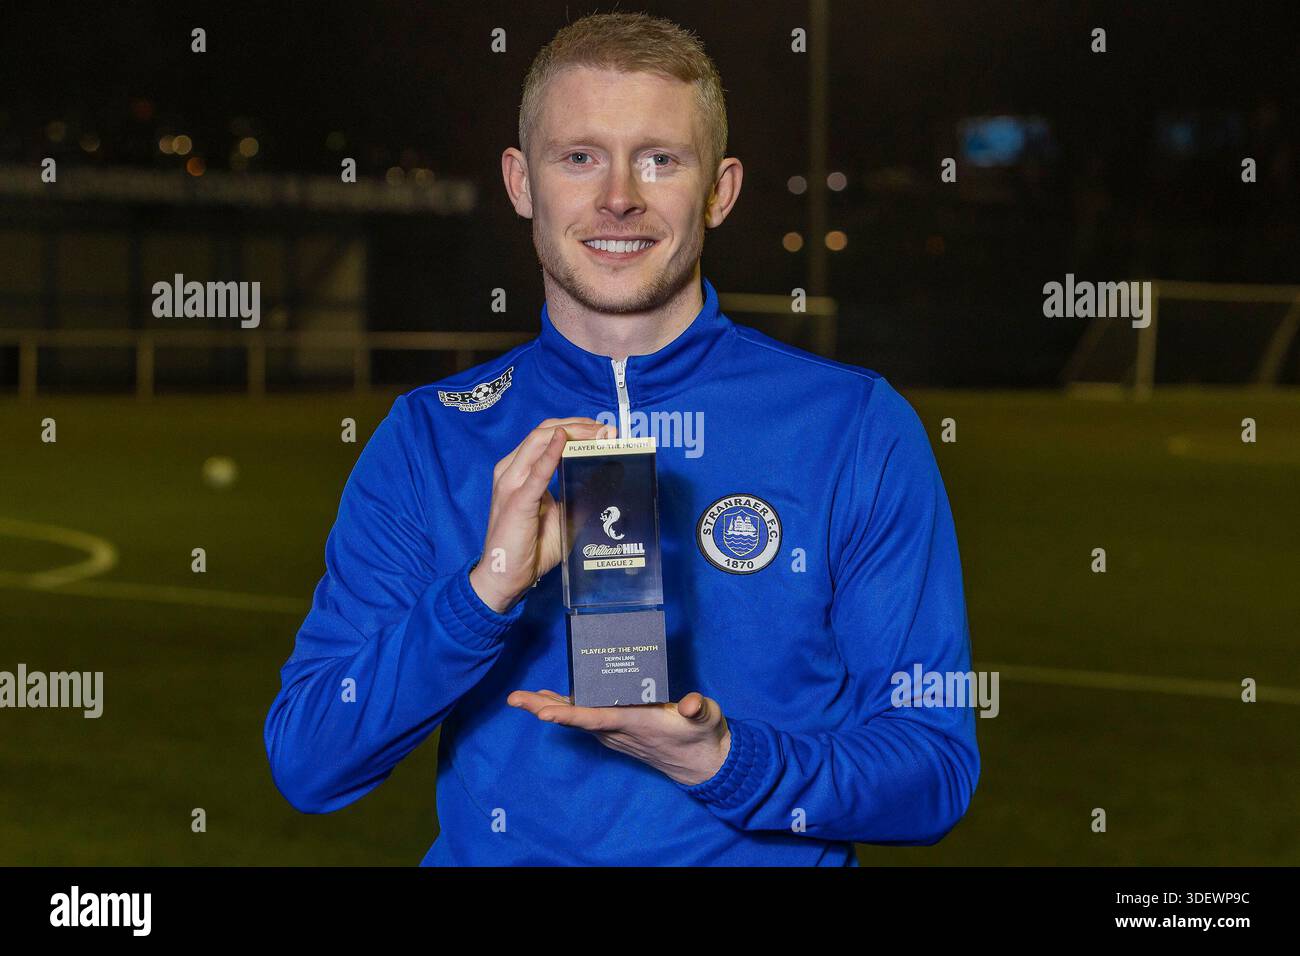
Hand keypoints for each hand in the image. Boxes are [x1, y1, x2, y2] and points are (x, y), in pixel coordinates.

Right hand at [470, 417, 613, 613]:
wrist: (504, 576)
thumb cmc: (530, 547)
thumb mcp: (560, 513)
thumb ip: (575, 493)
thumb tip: (605, 479)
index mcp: (519, 471)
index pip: (547, 436)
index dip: (576, 428)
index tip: (604, 431)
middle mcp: (511, 470)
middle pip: (544, 432)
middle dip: (579, 426)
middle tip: (607, 430)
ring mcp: (510, 483)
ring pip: (539, 441)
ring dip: (572, 433)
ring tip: (598, 434)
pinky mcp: (516, 500)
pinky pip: (536, 472)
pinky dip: (551, 453)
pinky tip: (564, 441)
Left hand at [507, 689, 731, 785]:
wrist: (702, 763)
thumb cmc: (702, 736)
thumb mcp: (706, 718)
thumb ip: (698, 709)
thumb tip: (692, 705)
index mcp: (636, 722)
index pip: (597, 718)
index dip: (569, 715)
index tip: (543, 714)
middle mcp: (619, 730)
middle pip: (576, 717)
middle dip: (544, 708)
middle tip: (515, 699)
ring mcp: (616, 732)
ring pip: (577, 717)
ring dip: (549, 707)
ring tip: (522, 697)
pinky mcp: (617, 730)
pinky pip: (584, 718)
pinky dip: (564, 708)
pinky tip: (551, 699)